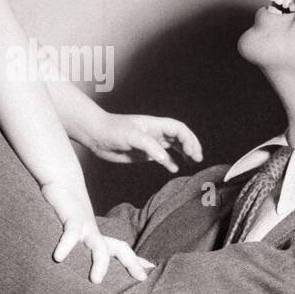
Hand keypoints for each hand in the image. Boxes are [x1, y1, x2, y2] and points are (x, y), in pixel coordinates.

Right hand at [41, 179, 155, 284]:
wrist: (61, 178)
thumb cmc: (65, 207)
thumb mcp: (73, 228)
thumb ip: (77, 242)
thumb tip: (78, 257)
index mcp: (96, 236)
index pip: (121, 250)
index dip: (135, 262)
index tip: (151, 271)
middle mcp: (95, 233)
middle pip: (120, 248)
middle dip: (131, 263)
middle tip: (142, 278)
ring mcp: (85, 226)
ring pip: (100, 247)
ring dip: (101, 264)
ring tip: (96, 280)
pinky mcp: (72, 218)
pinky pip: (71, 234)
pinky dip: (65, 245)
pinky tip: (58, 257)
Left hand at [85, 112, 202, 172]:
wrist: (96, 136)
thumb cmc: (113, 130)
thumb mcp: (132, 137)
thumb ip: (150, 147)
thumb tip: (166, 160)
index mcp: (155, 125)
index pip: (179, 129)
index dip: (189, 139)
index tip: (194, 153)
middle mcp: (155, 133)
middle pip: (180, 137)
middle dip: (191, 146)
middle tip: (198, 158)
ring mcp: (150, 143)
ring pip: (173, 146)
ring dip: (184, 153)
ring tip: (192, 162)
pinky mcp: (144, 153)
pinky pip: (162, 157)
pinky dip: (170, 162)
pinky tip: (174, 168)